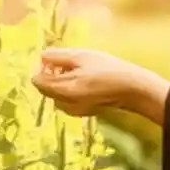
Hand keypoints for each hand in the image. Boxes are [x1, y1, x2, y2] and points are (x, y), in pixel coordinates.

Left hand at [31, 47, 169, 123]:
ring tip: (81, 72)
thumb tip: (41, 58)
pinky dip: (71, 91)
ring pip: (56, 95)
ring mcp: (74, 111)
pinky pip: (67, 100)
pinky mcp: (83, 112)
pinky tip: (87, 83)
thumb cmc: (108, 69)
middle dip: (52, 76)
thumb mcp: (81, 57)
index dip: (44, 68)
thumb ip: (57, 57)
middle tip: (71, 64)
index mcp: (62, 90)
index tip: (58, 60)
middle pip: (46, 89)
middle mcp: (65, 104)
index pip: (37, 81)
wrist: (132, 89)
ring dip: (61, 83)